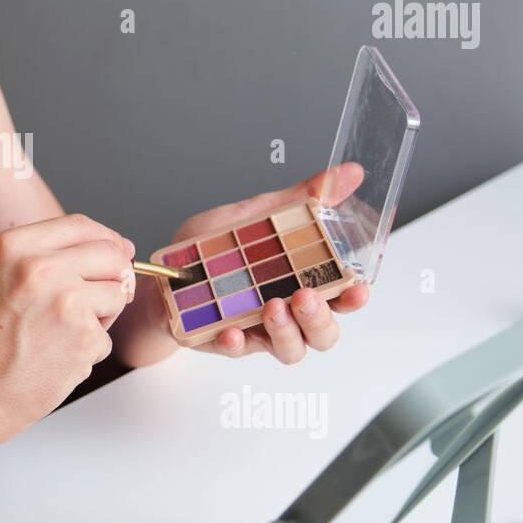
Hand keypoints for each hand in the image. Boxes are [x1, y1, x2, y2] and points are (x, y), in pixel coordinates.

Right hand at [0, 213, 134, 443]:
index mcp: (14, 246)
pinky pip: (107, 337)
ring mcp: (66, 301)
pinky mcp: (84, 337)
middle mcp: (40, 267)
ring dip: (102, 317)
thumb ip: (44, 255)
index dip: (106, 239)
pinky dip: (88, 351)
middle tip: (96, 302)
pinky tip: (56, 358)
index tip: (116, 253)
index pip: (80, 225)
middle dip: (113, 277)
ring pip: (117, 294)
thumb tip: (113, 248)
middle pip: (110, 254)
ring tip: (62, 334)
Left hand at [168, 162, 369, 364]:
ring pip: (290, 350)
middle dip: (320, 319)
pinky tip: (231, 329)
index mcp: (299, 282)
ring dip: (286, 331)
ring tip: (272, 306)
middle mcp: (287, 313)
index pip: (340, 298)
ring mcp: (258, 332)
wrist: (165, 272)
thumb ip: (303, 197)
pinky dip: (237, 341)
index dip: (353, 298)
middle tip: (303, 296)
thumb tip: (350, 172)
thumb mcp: (258, 213)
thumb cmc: (216, 248)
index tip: (357, 288)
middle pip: (322, 334)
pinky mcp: (226, 341)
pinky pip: (237, 349)